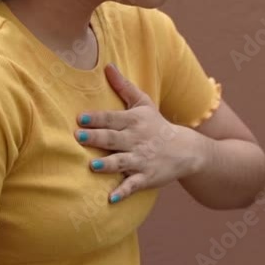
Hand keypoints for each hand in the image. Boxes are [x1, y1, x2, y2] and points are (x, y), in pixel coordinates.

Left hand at [75, 63, 203, 203]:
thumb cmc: (157, 124)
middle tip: (78, 137)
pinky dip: (123, 192)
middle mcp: (137, 140)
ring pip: (122, 162)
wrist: (186, 150)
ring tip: (93, 166)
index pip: (112, 118)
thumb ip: (123, 86)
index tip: (80, 118)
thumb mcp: (143, 103)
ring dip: (108, 165)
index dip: (96, 118)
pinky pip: (133, 185)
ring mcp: (142, 159)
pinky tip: (110, 199)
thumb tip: (107, 66)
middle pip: (114, 138)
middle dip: (97, 138)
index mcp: (134, 121)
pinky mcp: (146, 177)